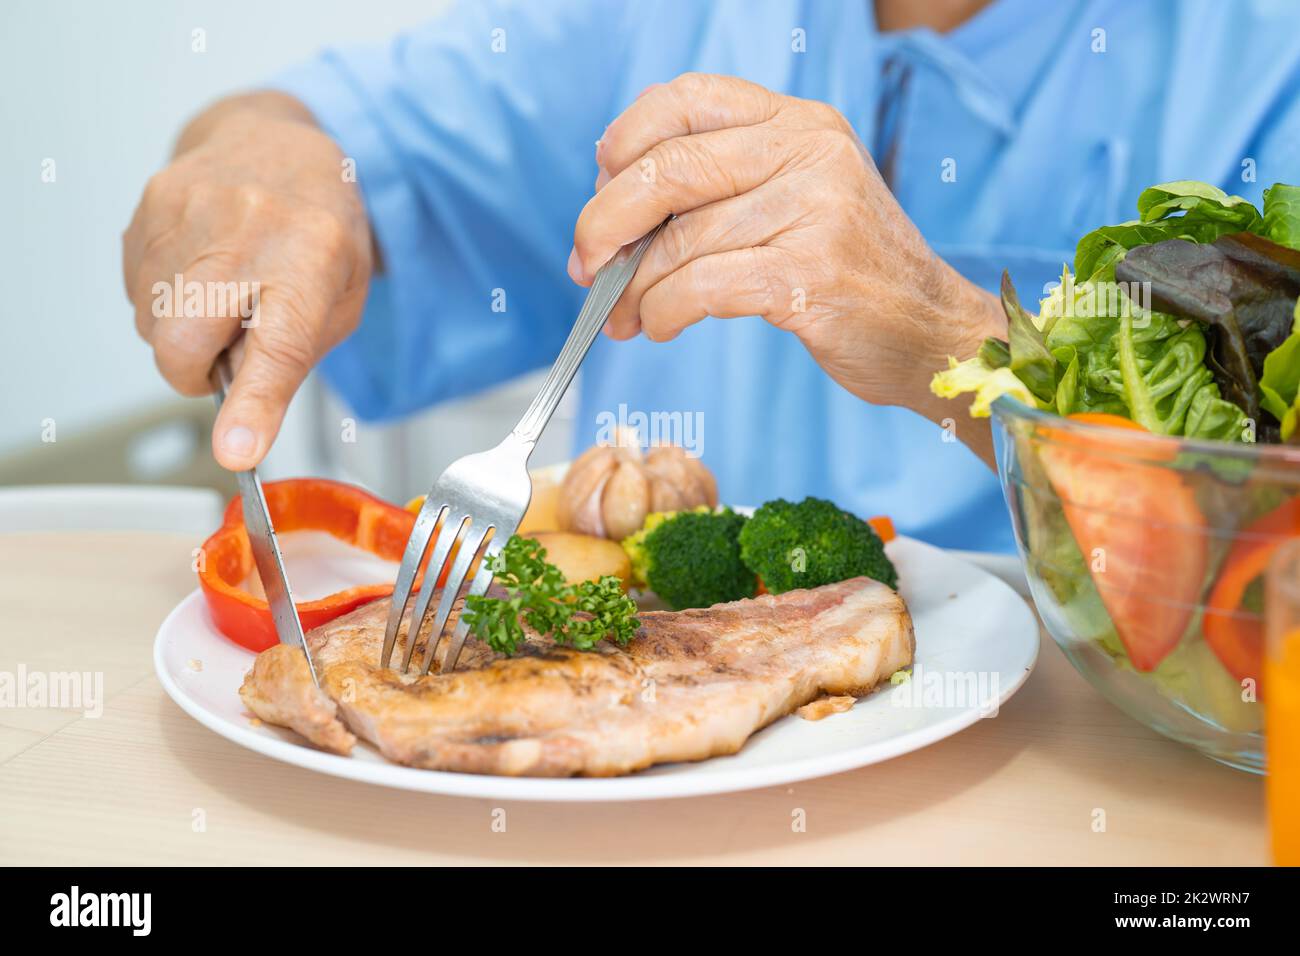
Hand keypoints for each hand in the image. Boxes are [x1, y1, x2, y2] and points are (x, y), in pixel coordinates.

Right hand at [122, 93, 371, 468]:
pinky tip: (199, 272)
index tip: (235, 450)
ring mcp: (191, 209)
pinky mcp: (150, 204)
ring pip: (150, 324)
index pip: (278, 346)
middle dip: (194, 373)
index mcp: (313, 260)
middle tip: (226, 354)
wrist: (279, 144)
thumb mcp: (341, 300)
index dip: (252, 405)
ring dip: (182, 333)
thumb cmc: (319, 231)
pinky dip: (163, 301)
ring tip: (224, 294)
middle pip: (184, 342)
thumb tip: (239, 426)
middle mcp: (250, 230)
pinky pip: (136, 291)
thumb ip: (294, 360)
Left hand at [570, 73, 1004, 431]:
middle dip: (605, 221)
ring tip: (622, 316)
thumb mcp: (799, 199)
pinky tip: (660, 325)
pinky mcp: (811, 275)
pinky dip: (664, 311)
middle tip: (583, 263)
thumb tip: (612, 204)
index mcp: (799, 123)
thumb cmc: (850, 270)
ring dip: (633, 288)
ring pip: (681, 240)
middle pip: (670, 168)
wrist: (930, 331)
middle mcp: (809, 152)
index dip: (626, 140)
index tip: (600, 185)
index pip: (687, 100)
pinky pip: (703, 287)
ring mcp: (815, 212)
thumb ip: (724, 186)